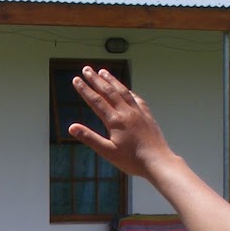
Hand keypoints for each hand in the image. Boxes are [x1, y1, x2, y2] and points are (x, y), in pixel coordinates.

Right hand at [67, 66, 172, 180]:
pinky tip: (126, 89)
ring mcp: (138, 112)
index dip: (85, 90)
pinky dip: (128, 91)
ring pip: (123, 91)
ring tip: (103, 72)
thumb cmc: (132, 160)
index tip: (76, 79)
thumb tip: (71, 127)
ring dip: (112, 80)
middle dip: (96, 79)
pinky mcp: (147, 116)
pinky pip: (136, 99)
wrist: (158, 162)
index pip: (96, 101)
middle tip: (86, 69)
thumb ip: (89, 138)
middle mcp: (126, 112)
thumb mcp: (107, 152)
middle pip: (108, 91)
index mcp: (115, 121)